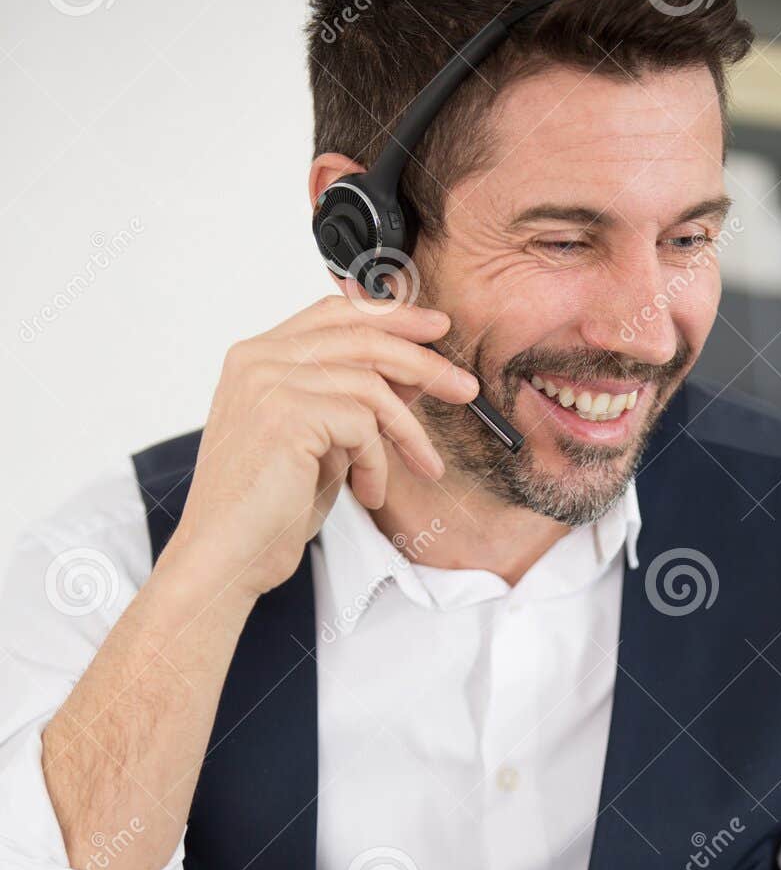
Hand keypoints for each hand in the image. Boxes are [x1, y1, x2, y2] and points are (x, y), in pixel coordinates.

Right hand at [171, 290, 478, 598]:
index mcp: (257, 357)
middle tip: (465, 388)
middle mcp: (258, 360)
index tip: (435, 331)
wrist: (226, 556)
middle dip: (423, 361)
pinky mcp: (287, 414)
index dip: (390, 316)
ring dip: (410, 431)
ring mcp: (269, 383)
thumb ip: (354, 401)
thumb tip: (412, 375)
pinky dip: (378, 464)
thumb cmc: (267, 510)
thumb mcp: (322, 443)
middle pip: (361, 336)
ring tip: (426, 465)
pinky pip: (363, 425)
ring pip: (371, 383)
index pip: (333, 313)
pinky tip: (369, 492)